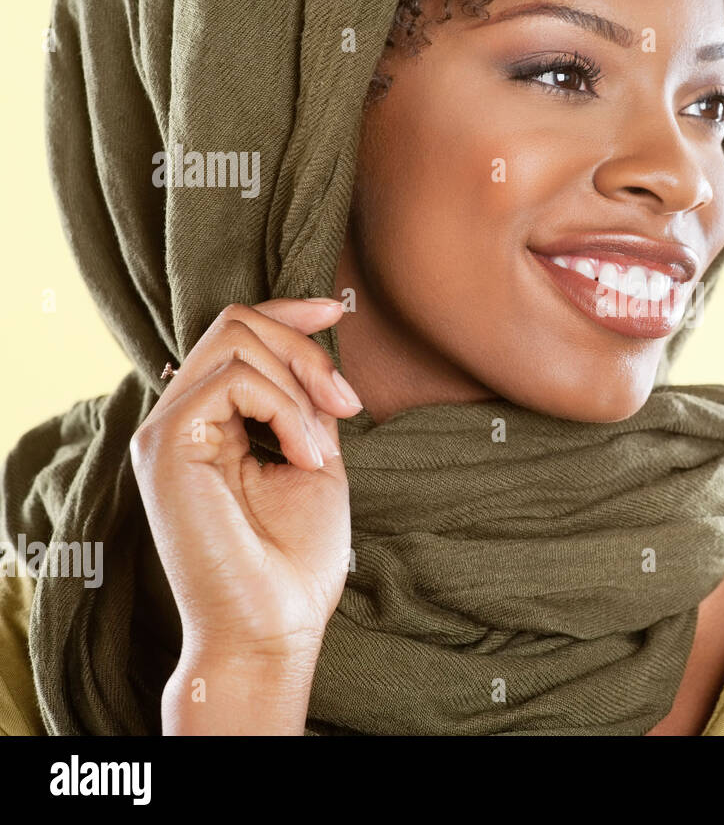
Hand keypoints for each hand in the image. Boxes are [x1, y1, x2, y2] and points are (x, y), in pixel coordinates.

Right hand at [130, 298, 361, 725]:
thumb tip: (317, 343)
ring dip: (301, 386)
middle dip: (306, 350)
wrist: (273, 626)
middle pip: (236, 322)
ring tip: (320, 449)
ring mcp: (165, 430)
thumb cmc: (294, 559)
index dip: (287, 309)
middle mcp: (179, 419)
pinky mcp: (165, 444)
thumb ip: (306, 404)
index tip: (337, 308)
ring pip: (236, 340)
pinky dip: (286, 409)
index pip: (234, 333)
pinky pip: (235, 379)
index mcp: (210, 422)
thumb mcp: (313, 459)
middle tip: (348, 404)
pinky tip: (305, 457)